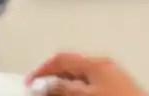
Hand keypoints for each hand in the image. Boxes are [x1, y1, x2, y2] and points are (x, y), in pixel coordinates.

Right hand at [26, 52, 147, 95]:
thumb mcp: (85, 95)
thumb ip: (64, 87)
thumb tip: (46, 83)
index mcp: (96, 62)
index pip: (61, 57)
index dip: (41, 68)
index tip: (29, 81)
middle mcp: (105, 65)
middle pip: (71, 65)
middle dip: (53, 77)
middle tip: (40, 89)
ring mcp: (113, 76)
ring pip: (80, 76)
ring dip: (65, 84)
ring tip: (54, 95)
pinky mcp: (119, 87)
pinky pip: (91, 84)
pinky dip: (78, 89)